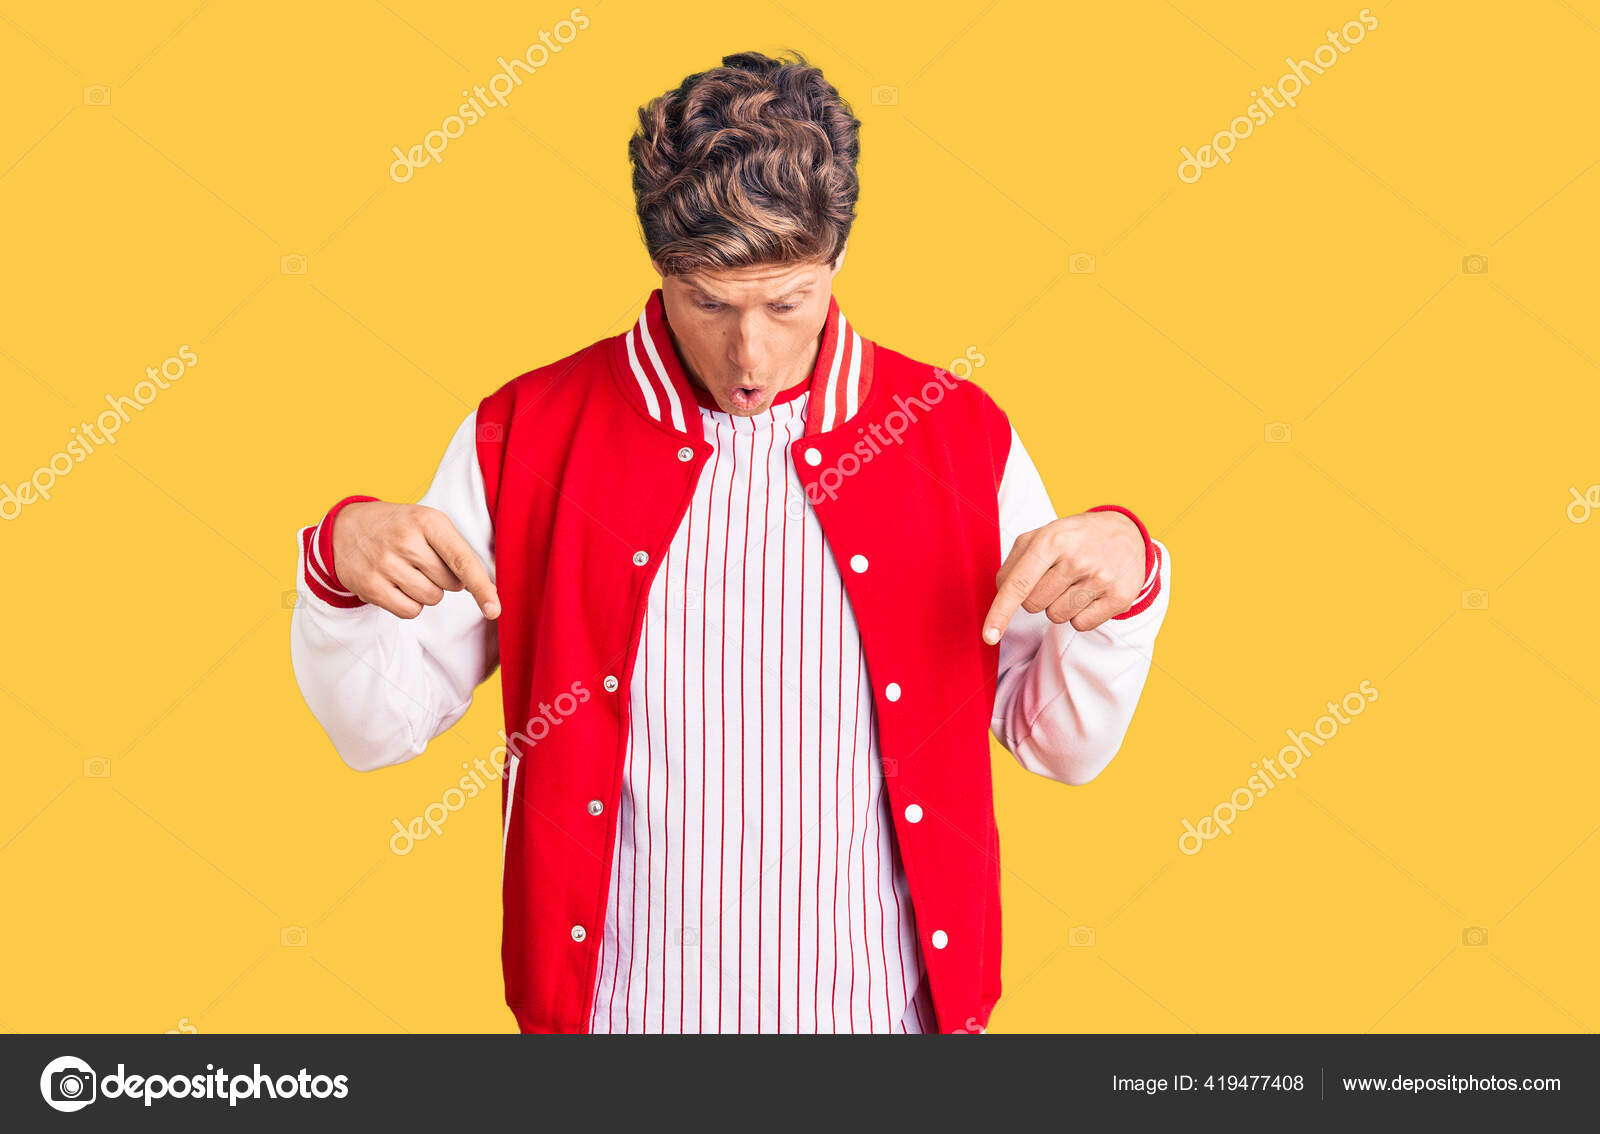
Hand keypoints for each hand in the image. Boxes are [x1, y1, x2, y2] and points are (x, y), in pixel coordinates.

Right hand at [331, 501, 499, 619]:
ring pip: (431, 599)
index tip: (494, 609)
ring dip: (426, 591)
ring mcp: (386, 564)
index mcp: (429, 521)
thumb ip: (457, 550)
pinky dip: (409, 604)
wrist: (345, 528)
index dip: (482, 587)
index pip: (462, 560)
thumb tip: (485, 590)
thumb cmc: (399, 527)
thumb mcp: (428, 522)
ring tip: (406, 570)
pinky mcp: (370, 586)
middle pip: (450, 584)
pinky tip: (395, 584)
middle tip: (422, 560)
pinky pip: (410, 611)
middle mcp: (406, 541)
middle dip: (444, 578)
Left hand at [982, 510, 1144, 641]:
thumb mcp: (1042, 536)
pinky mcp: (1119, 596)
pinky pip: (1080, 624)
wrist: (1126, 533)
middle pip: (1033, 605)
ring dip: (1059, 605)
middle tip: (1056, 576)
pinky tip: (1091, 593)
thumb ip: (1014, 563)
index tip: (989, 636)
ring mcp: (1101, 578)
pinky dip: (1080, 614)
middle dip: (1037, 596)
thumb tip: (1001, 595)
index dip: (1000, 612)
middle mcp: (1077, 558)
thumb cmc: (1074, 538)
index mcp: (1052, 539)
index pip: (1019, 584)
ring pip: (1056, 617)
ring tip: (1076, 582)